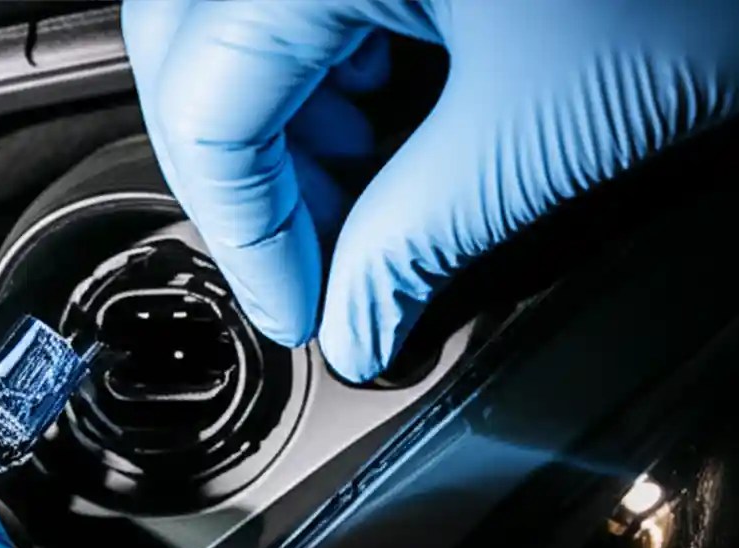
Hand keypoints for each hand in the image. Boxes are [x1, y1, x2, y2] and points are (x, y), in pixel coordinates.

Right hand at [122, 0, 738, 380]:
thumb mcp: (541, 125)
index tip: (297, 312)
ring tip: (357, 207)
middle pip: (197, 59)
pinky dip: (329, 80)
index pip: (208, 107)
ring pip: (243, 31)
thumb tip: (354, 325)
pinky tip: (382, 131)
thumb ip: (418, 242)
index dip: (245, 233)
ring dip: (287, 132)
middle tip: (309, 265)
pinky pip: (307, 3)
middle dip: (247, 179)